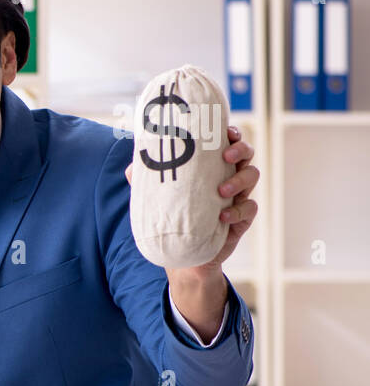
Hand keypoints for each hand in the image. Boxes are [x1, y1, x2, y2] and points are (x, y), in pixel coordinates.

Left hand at [124, 123, 259, 272]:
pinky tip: (222, 217)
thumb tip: (131, 168)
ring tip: (221, 191)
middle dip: (241, 150)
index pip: (227, 142)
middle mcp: (229, 176)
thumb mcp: (157, 196)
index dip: (232, 134)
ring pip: (253, 176)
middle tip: (226, 157)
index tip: (226, 133)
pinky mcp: (242, 218)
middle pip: (246, 154)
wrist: (184, 253)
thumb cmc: (173, 215)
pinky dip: (238, 211)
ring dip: (239, 180)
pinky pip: (250, 208)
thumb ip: (146, 181)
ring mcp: (239, 196)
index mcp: (211, 166)